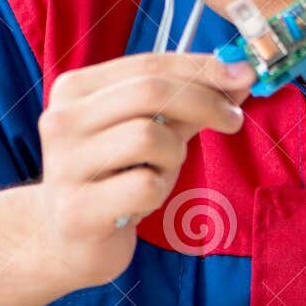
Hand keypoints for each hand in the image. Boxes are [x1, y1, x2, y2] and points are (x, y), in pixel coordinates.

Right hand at [36, 52, 254, 287]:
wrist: (68, 241)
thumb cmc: (115, 178)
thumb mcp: (149, 131)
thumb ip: (187, 104)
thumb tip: (238, 77)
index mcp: (75, 90)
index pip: (148, 64)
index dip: (201, 67)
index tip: (243, 74)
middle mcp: (62, 120)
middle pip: (150, 91)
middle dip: (204, 101)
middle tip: (233, 119)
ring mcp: (66, 164)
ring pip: (149, 136)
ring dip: (174, 155)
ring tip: (161, 173)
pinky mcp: (79, 209)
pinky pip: (145, 185)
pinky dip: (159, 190)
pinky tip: (143, 202)